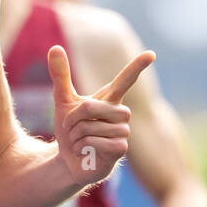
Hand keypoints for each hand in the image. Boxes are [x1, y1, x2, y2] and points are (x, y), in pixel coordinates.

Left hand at [49, 45, 154, 186]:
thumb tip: (55, 47)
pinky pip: (94, 142)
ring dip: (75, 135)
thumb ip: (61, 75)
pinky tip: (86, 152)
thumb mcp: (63, 101)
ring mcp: (123, 132)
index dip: (137, 66)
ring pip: (90, 126)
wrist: (68, 159)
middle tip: (73, 129)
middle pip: (90, 106)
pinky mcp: (120, 149)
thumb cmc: (70, 130)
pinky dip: (82, 147)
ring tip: (80, 141)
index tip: (151, 53)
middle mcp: (120, 114)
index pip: (125, 80)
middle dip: (72, 119)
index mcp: (109, 100)